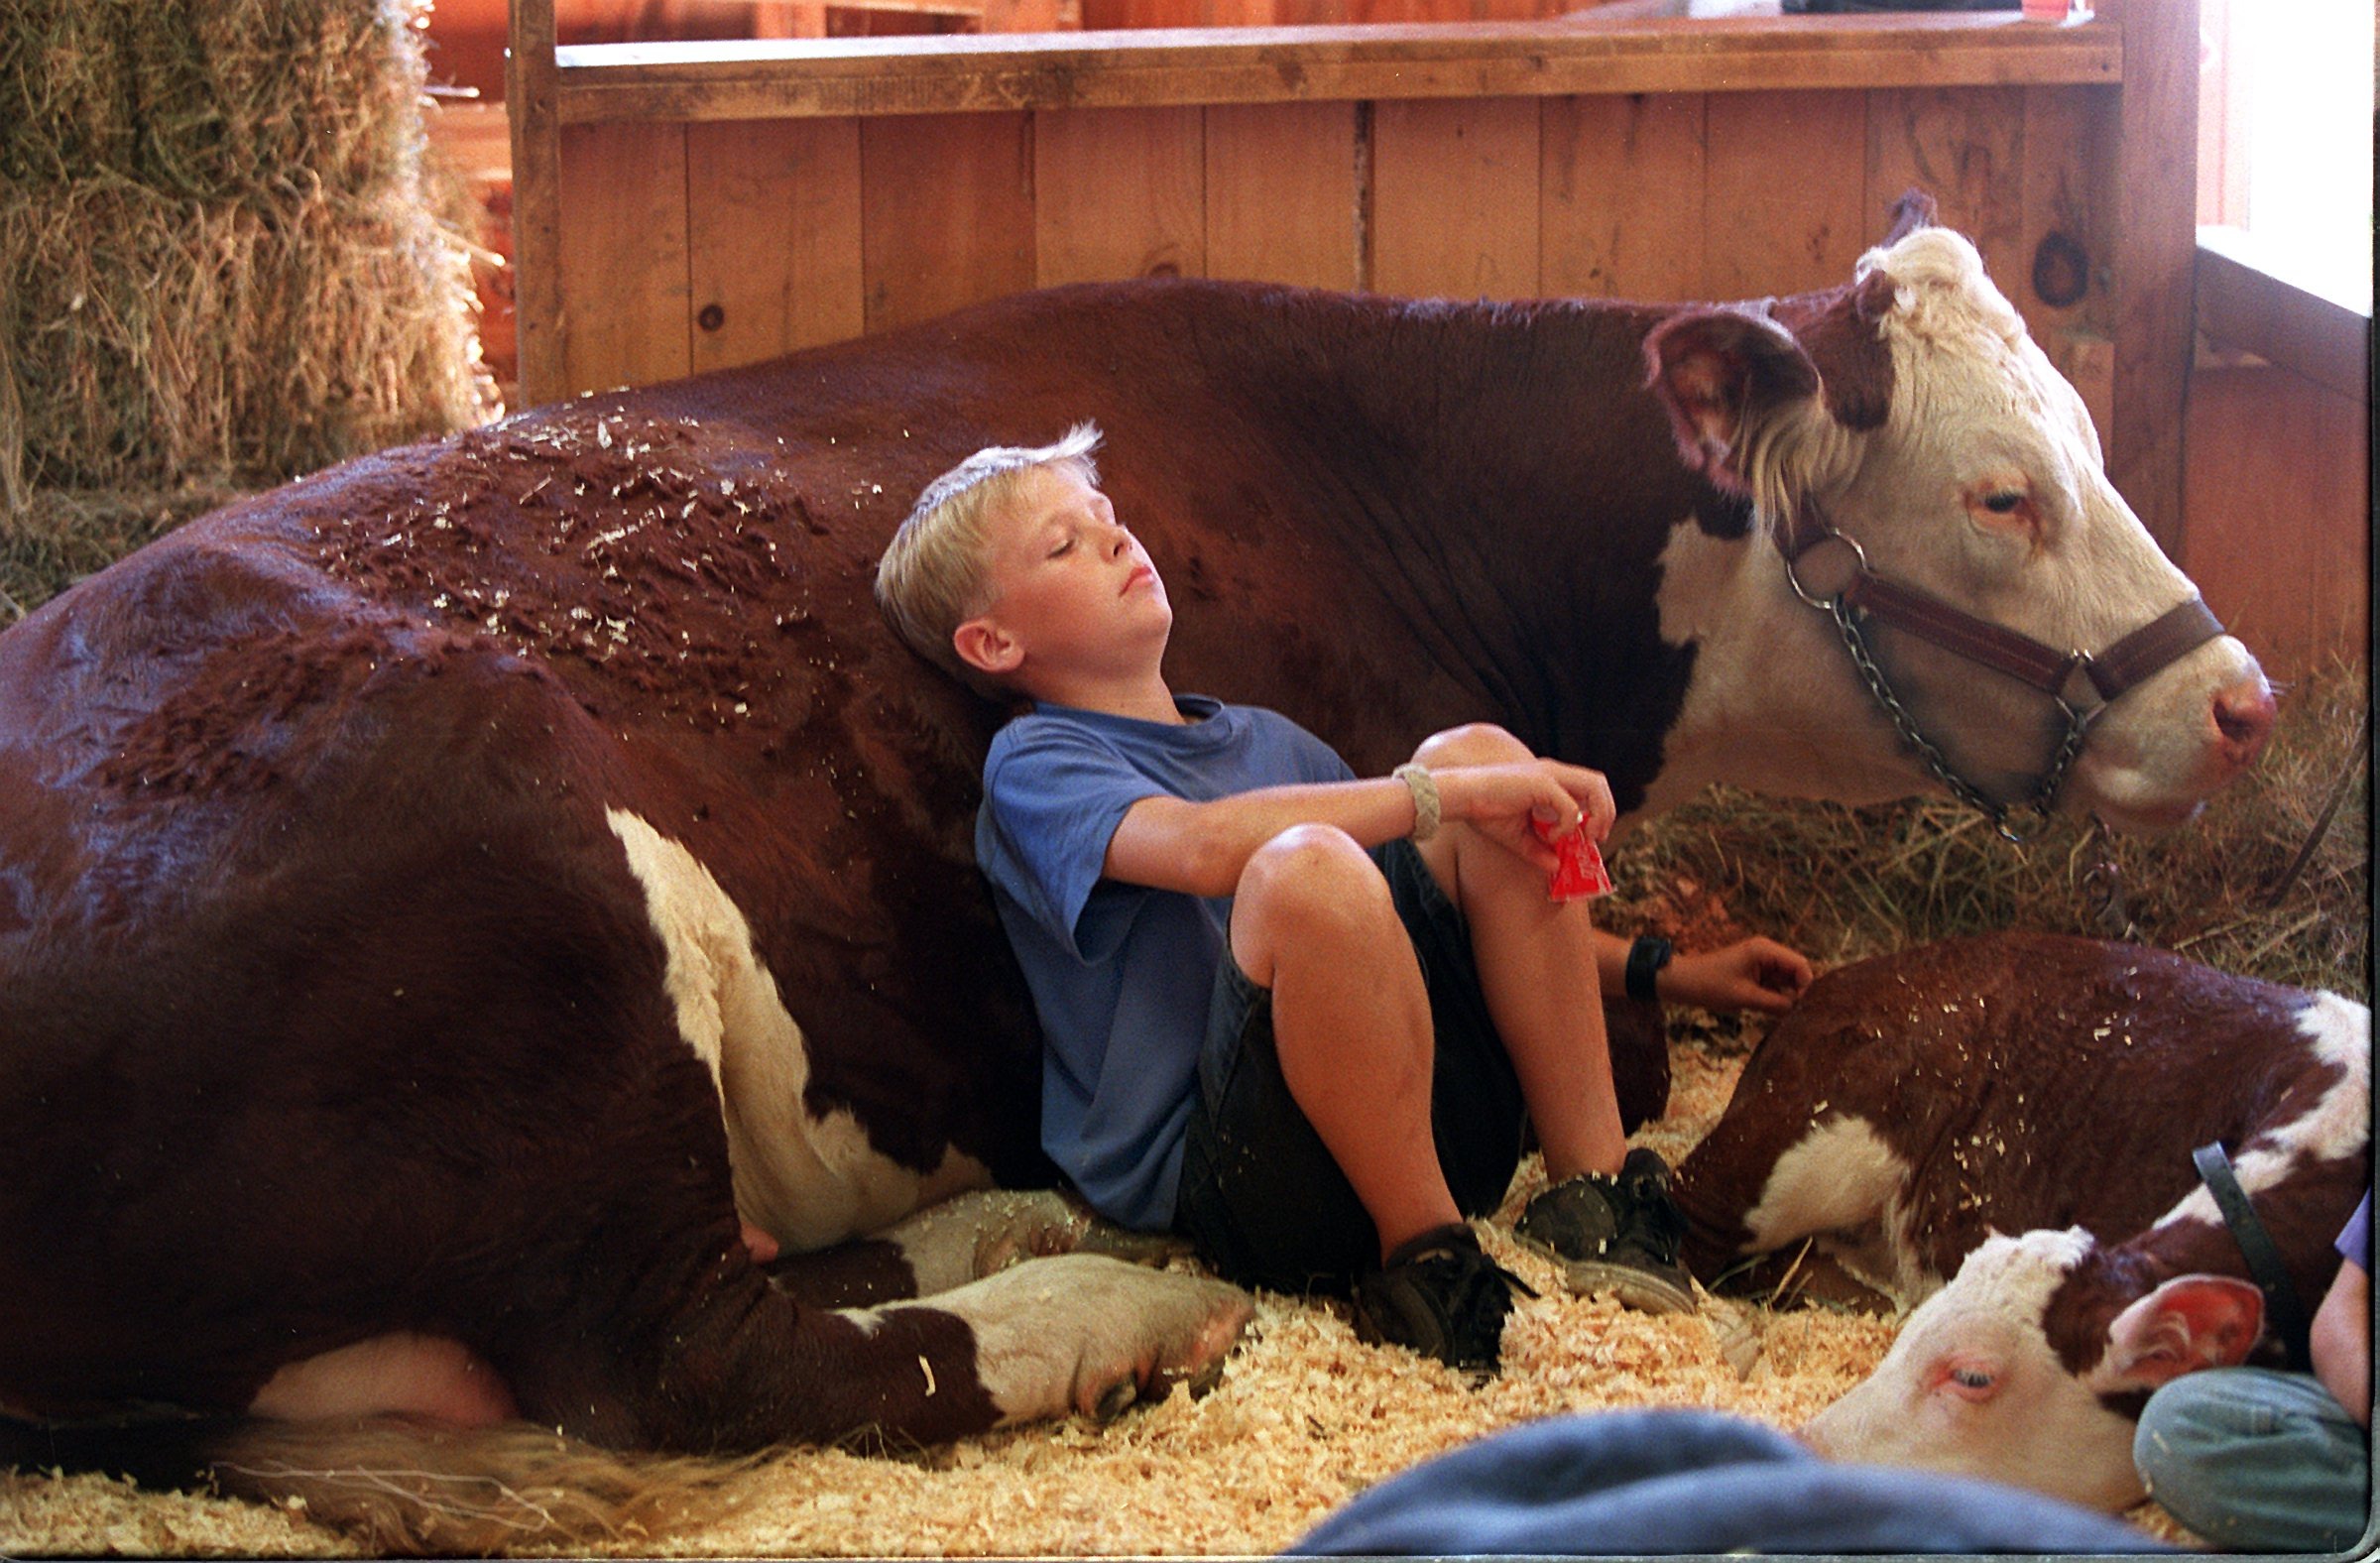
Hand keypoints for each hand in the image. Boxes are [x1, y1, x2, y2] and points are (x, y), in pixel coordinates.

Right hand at [1434, 758, 1614, 874]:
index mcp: (1550, 779)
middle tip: (1596, 837)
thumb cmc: (1484, 811)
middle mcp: (1554, 772)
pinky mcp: (1542, 784)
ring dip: (1597, 814)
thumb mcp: (1517, 837)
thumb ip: (1538, 850)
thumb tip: (1556, 867)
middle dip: (1606, 811)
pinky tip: (1549, 836)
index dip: (1599, 810)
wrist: (1462, 797)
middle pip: (1599, 783)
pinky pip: (1570, 808)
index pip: (1589, 787)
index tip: (1592, 836)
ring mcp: (1549, 775)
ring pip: (1595, 788)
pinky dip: (1565, 827)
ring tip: (1584, 835)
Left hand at [1659, 937, 1813, 1013]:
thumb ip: (1776, 1004)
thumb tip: (1801, 1011)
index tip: (1803, 1008)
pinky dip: (1777, 998)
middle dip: (1799, 993)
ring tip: (1787, 1017)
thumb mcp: (1746, 997)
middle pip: (1796, 973)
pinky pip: (1774, 986)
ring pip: (1787, 981)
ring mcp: (1761, 963)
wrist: (1681, 983)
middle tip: (1797, 1016)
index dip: (1807, 986)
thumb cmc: (1710, 985)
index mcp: (1766, 950)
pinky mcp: (1755, 974)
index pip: (1801, 965)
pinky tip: (1776, 1014)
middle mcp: (1767, 952)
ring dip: (1788, 997)